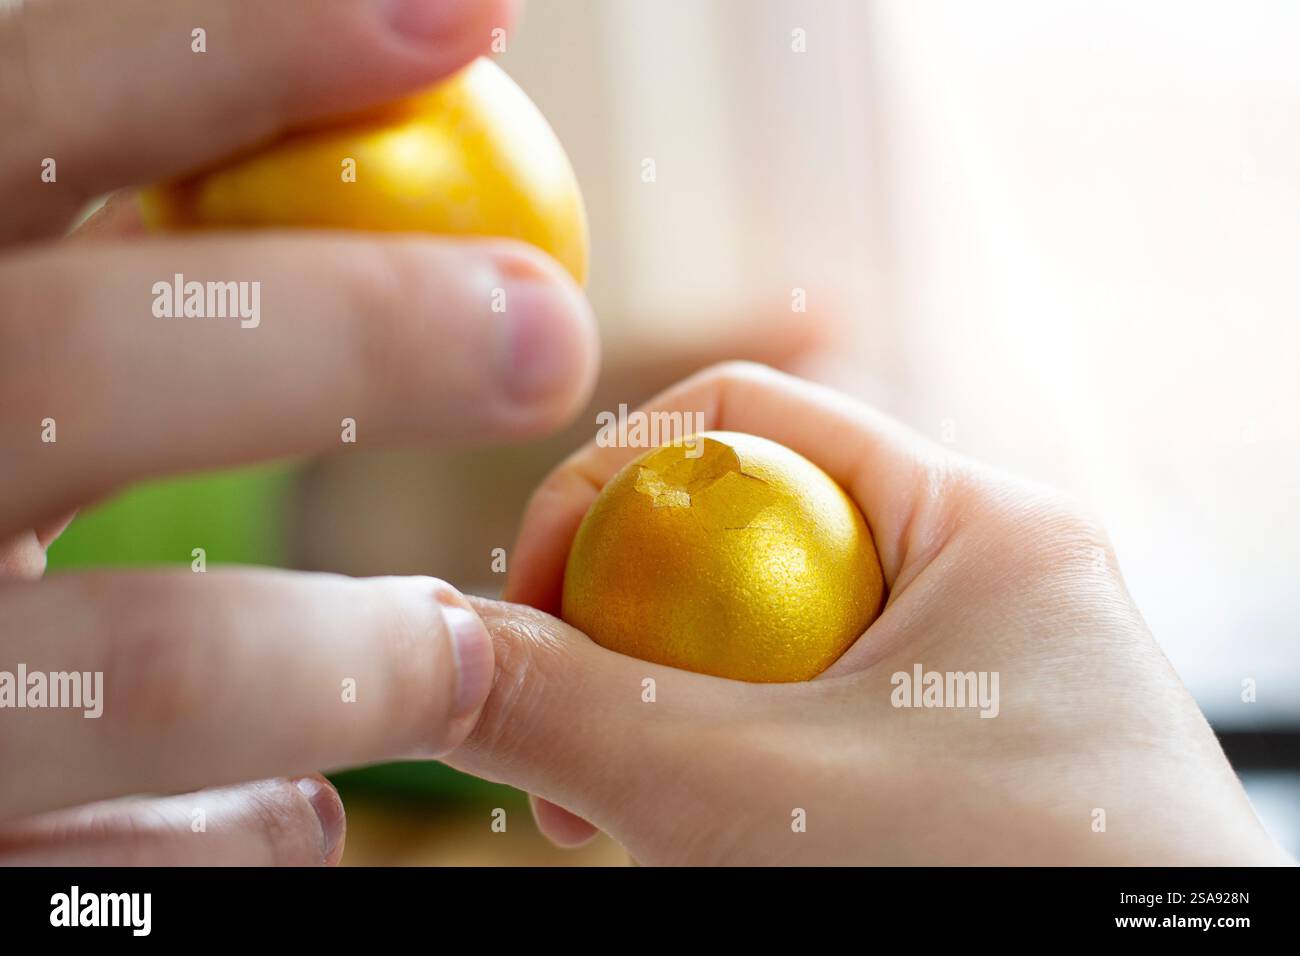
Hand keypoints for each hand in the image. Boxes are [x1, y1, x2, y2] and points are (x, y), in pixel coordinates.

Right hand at [0, 0, 597, 864]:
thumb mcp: (29, 332)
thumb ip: (164, 255)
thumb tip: (435, 47)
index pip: (26, 108)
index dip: (247, 44)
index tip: (471, 11)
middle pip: (81, 362)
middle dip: (353, 335)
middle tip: (552, 332)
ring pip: (152, 664)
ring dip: (357, 653)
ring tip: (453, 649)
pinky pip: (158, 847)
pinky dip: (263, 821)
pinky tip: (298, 807)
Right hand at [446, 362, 1289, 864]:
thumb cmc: (996, 894)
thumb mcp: (754, 794)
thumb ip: (571, 708)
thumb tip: (422, 646)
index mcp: (977, 520)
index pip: (743, 418)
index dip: (604, 482)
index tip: (524, 604)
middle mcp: (984, 582)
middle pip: (742, 534)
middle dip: (621, 628)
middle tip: (559, 742)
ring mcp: (978, 680)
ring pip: (761, 645)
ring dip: (662, 717)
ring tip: (613, 820)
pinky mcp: (960, 768)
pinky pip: (803, 727)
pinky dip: (723, 774)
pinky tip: (690, 845)